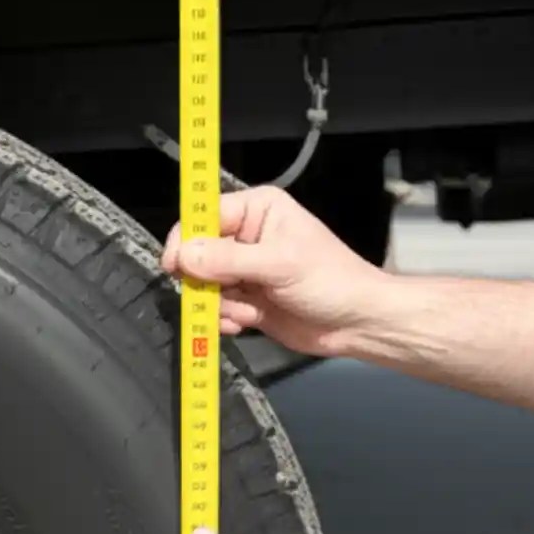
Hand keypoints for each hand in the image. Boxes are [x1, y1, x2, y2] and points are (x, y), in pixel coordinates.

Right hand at [161, 186, 388, 356]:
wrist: (357, 324)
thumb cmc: (330, 281)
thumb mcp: (280, 264)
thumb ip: (228, 259)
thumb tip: (183, 256)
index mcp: (256, 210)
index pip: (203, 216)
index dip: (186, 239)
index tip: (175, 265)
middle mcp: (245, 236)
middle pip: (197, 253)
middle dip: (205, 280)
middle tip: (220, 295)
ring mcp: (243, 269)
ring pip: (203, 285)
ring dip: (218, 304)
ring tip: (247, 312)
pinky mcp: (244, 299)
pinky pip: (214, 307)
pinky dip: (224, 318)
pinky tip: (245, 323)